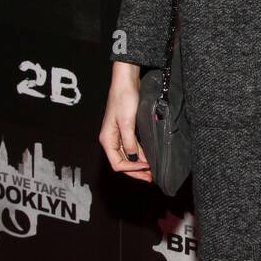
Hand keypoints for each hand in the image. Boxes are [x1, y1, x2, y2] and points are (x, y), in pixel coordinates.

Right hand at [98, 64, 152, 182]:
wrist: (126, 81)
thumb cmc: (124, 99)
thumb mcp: (128, 122)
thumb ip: (130, 142)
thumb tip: (135, 158)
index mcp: (107, 140)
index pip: (117, 164)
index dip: (132, 169)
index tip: (147, 168)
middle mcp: (111, 140)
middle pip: (122, 163)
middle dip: (136, 172)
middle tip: (151, 178)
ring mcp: (118, 135)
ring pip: (128, 156)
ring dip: (140, 164)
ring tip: (153, 171)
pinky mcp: (126, 130)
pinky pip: (132, 148)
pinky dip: (141, 155)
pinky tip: (149, 158)